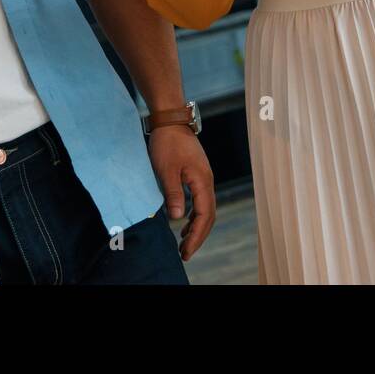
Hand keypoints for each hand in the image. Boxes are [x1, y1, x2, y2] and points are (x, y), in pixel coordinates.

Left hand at [147, 124, 215, 259]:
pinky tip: (184, 222)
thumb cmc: (167, 143)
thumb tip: (177, 217)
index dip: (196, 236)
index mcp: (203, 181)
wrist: (171, 120)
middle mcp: (207, 181)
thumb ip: (173, 193)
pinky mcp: (198, 175)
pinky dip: (194, 216)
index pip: (204, 216)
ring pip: (206, 209)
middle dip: (198, 237)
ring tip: (184, 244)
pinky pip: (201, 201)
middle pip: (209, 216)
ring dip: (197, 228)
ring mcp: (204, 178)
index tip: (186, 252)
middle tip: (185, 254)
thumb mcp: (166, 170)